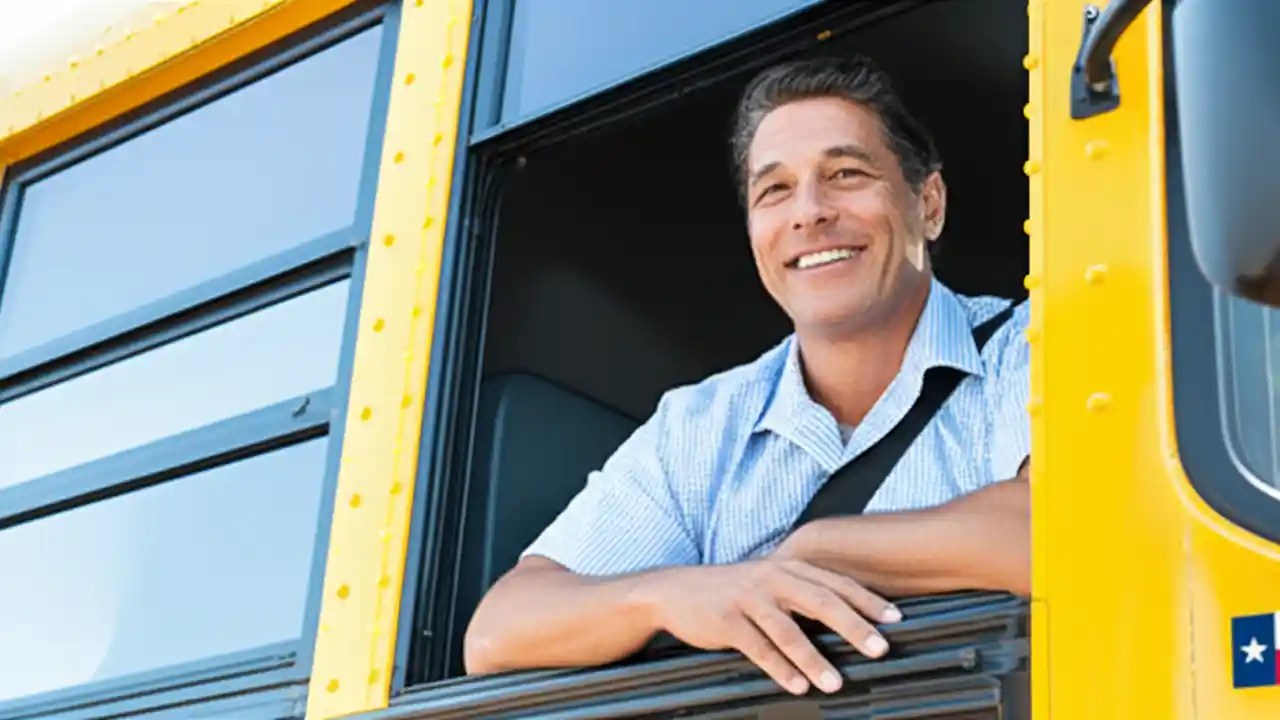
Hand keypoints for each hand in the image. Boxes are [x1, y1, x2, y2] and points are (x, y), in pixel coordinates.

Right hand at [647, 558, 901, 695]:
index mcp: (787, 568)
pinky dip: (779, 668)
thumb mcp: (767, 581)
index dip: (867, 600)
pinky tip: (797, 685)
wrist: (674, 591)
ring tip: (837, 683)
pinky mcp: (727, 620)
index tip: (896, 617)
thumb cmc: (730, 590)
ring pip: (789, 630)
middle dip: (853, 626)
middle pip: (820, 602)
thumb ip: (801, 592)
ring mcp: (748, 599)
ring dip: (815, 658)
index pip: (835, 583)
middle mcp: (771, 578)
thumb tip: (849, 616)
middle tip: (881, 648)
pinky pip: (758, 648)